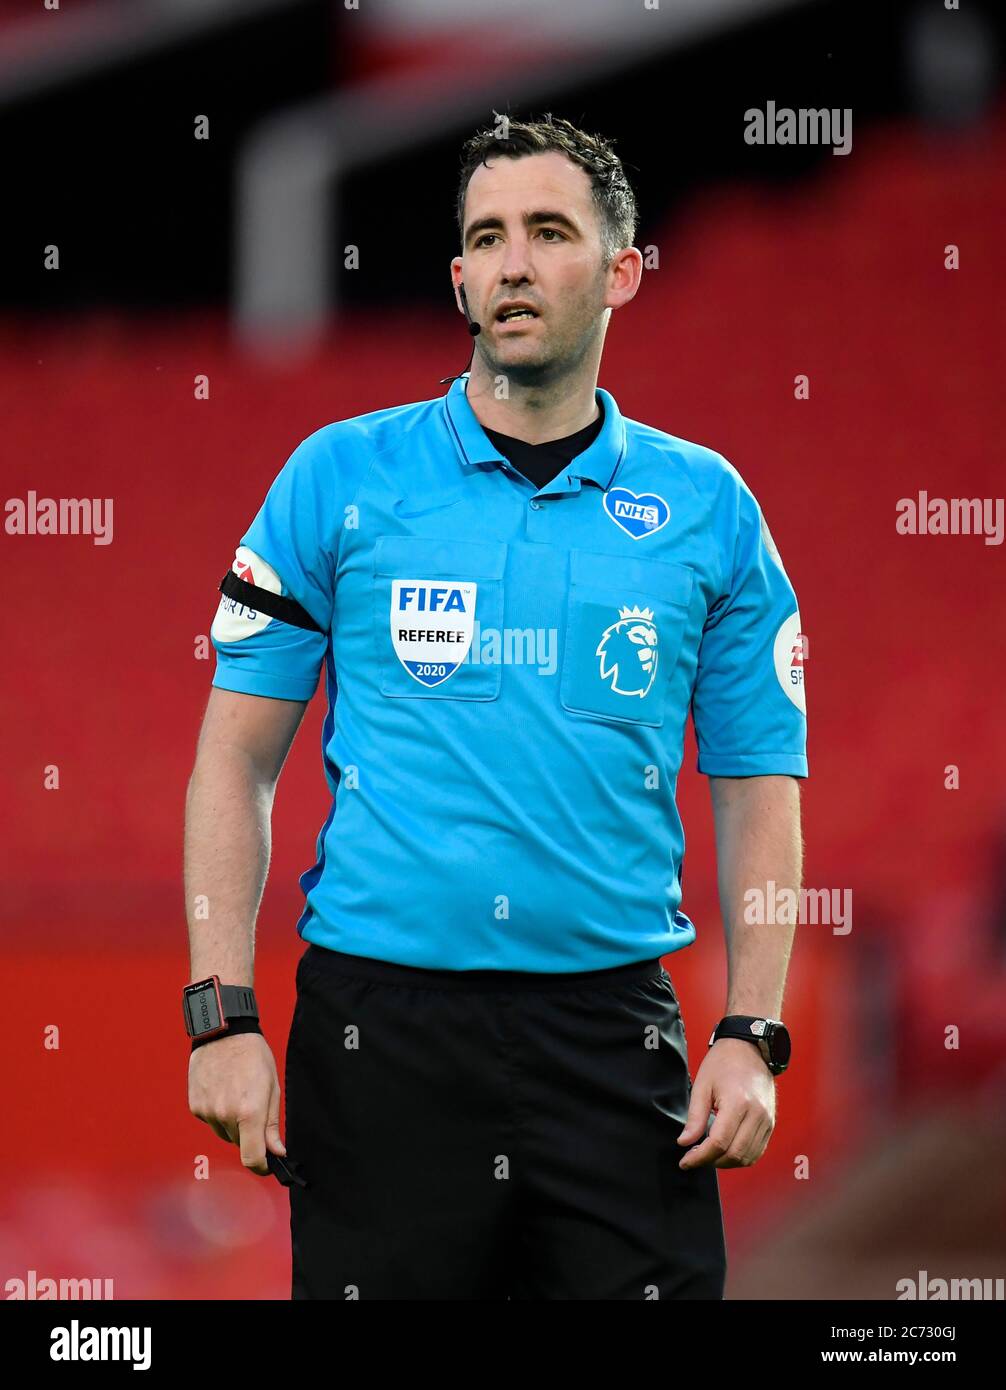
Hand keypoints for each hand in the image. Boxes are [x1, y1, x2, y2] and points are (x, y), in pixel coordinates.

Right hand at [188, 1031, 285, 1175]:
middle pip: (239, 1144)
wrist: (223, 1032)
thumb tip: (277, 1152)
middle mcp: (226, 1115)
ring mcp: (207, 1112)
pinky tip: (223, 1090)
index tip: (267, 1164)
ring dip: (233, 1124)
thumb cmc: (253, 1055)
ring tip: (237, 1094)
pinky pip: (210, 1121)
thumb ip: (272, 1123)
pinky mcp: (195, 1106)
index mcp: (249, 1111)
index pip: (252, 1158)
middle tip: (254, 1108)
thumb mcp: (272, 1086)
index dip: (262, 1166)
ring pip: (224, 1133)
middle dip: (249, 1135)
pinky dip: (218, 1113)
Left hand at [677, 1037, 775, 1169]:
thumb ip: (695, 1117)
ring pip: (748, 1157)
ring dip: (726, 1162)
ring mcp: (767, 1120)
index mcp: (738, 1103)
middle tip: (694, 1157)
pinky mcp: (771, 1123)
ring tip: (708, 1154)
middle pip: (734, 1154)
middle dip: (711, 1162)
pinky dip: (741, 1157)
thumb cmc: (723, 1062)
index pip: (718, 1142)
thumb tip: (685, 1143)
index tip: (685, 1161)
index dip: (700, 1157)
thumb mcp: (702, 1085)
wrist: (750, 1048)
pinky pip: (757, 1151)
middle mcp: (757, 1114)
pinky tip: (725, 1150)